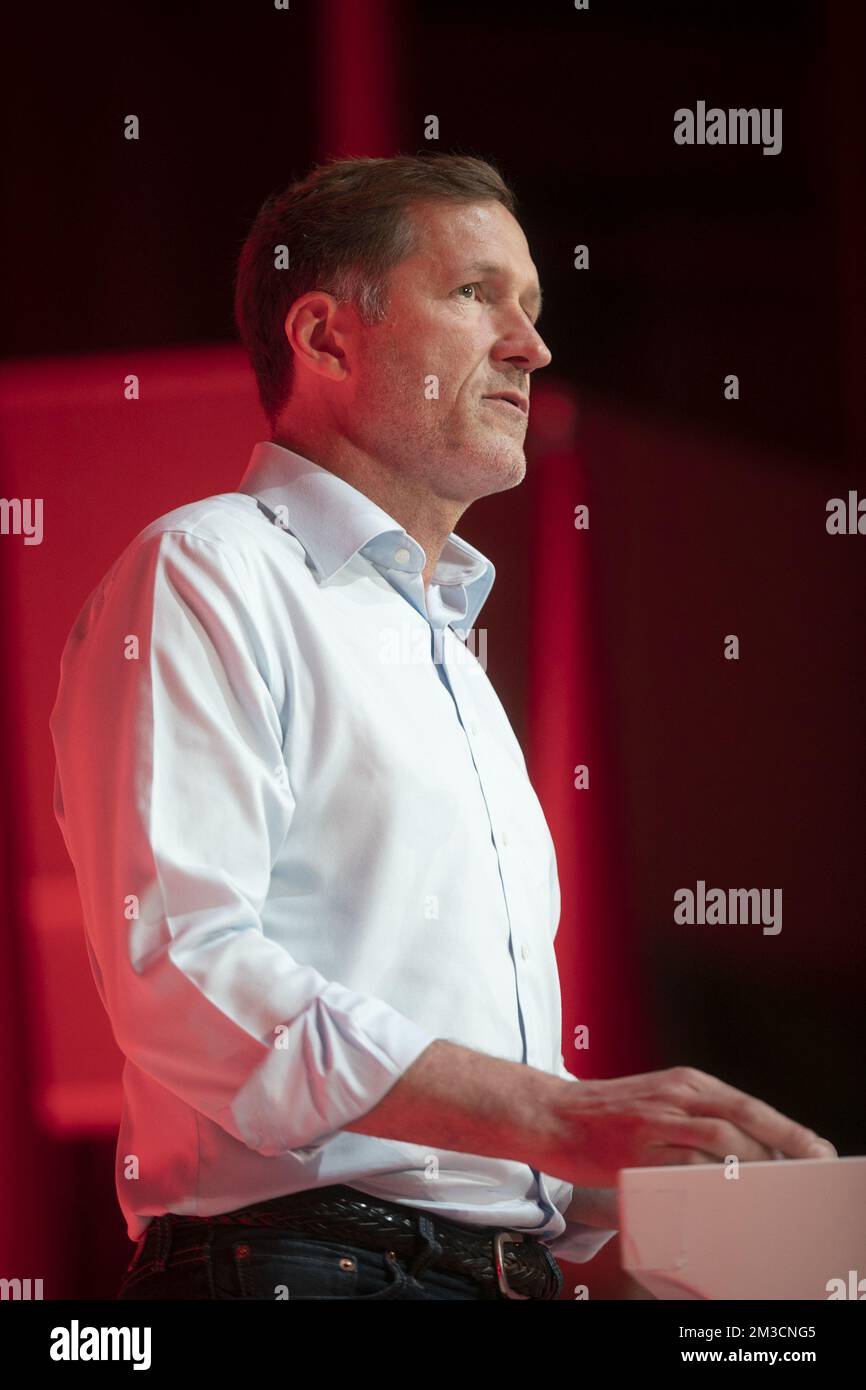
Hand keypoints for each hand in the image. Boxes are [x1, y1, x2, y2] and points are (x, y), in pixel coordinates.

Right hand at [546, 1065, 836, 1189]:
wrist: (551, 1113)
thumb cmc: (605, 1113)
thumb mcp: (659, 1101)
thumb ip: (697, 1118)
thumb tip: (745, 1149)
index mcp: (685, 1083)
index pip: (749, 1105)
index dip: (787, 1128)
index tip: (815, 1149)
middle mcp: (676, 1095)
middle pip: (746, 1116)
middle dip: (787, 1142)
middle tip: (814, 1164)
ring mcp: (657, 1121)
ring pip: (722, 1137)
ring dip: (755, 1161)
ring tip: (776, 1183)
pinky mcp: (638, 1148)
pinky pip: (686, 1164)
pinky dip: (713, 1177)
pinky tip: (728, 1192)